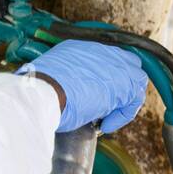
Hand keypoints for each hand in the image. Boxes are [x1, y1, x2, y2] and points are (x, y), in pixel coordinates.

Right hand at [16, 39, 146, 132]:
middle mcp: (98, 51)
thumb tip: (62, 92)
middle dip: (119, 82)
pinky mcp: (125, 83)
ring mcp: (114, 64)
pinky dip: (121, 115)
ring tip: (104, 117)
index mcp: (77, 48)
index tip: (92, 93)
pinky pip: (133, 99)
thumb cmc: (39, 90)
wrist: (42, 93)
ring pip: (133, 79)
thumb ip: (61, 79)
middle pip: (123, 62)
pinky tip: (104, 125)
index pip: (100, 60)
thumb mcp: (48, 78)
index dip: (100, 78)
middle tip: (106, 103)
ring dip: (122, 99)